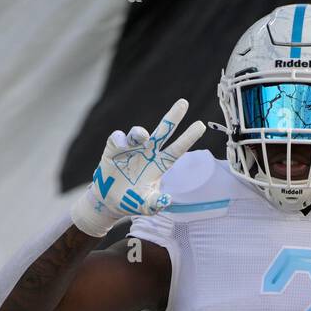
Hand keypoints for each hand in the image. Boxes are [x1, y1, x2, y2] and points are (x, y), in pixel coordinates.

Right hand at [71, 99, 204, 236]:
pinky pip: (117, 138)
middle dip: (172, 117)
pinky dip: (119, 139)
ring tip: (141, 136)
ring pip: (138, 133)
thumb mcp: (145, 207)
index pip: (176, 150)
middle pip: (162, 132)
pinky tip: (120, 144)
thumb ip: (155, 204)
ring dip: (139, 132)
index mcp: (159, 165)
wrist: (109, 201)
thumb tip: (166, 200)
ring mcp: (131, 149)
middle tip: (183, 103)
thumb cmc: (132, 201)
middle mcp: (147, 152)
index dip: (188, 138)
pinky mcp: (114, 149)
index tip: (201, 126)